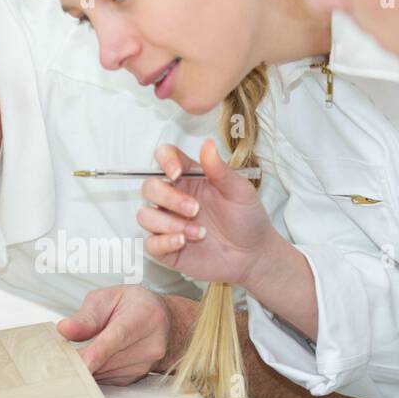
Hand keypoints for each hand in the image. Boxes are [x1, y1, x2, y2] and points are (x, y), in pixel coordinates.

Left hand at [58, 285, 171, 385]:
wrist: (162, 321)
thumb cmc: (132, 306)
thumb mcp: (107, 298)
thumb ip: (86, 316)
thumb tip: (65, 329)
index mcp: (145, 317)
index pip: (118, 337)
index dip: (97, 352)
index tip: (80, 363)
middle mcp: (150, 344)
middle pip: (107, 359)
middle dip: (80, 359)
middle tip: (58, 354)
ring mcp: (145, 364)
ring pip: (104, 372)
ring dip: (87, 365)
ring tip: (80, 349)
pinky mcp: (135, 378)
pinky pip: (106, 379)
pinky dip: (94, 370)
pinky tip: (94, 358)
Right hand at [140, 140, 278, 285]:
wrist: (253, 254)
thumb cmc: (247, 219)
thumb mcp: (239, 191)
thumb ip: (220, 169)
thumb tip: (207, 143)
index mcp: (189, 178)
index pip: (164, 158)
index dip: (164, 160)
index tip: (176, 172)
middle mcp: (174, 198)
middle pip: (149, 187)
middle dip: (169, 198)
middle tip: (195, 209)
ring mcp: (168, 223)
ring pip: (145, 215)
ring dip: (169, 224)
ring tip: (198, 233)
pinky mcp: (166, 247)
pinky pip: (150, 243)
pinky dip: (164, 242)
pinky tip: (183, 242)